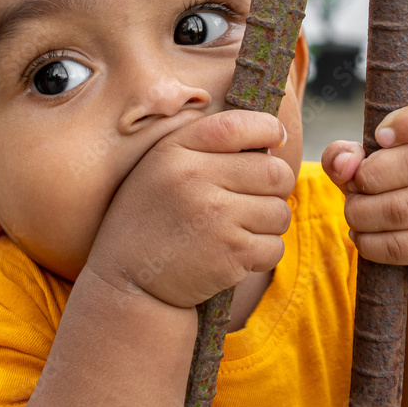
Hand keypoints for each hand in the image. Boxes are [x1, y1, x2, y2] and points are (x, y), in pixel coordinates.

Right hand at [86, 110, 295, 308]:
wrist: (128, 282)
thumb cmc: (154, 218)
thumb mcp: (161, 167)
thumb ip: (205, 146)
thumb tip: (275, 138)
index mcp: (176, 149)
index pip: (239, 124)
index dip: (269, 128)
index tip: (275, 140)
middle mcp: (194, 177)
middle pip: (275, 172)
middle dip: (275, 188)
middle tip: (253, 200)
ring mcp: (215, 215)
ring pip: (279, 212)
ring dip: (267, 225)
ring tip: (237, 230)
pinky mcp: (231, 252)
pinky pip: (274, 247)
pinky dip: (261, 255)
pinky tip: (233, 255)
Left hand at [321, 97, 407, 298]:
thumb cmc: (385, 195)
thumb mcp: (359, 169)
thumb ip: (342, 156)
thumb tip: (345, 164)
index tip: (380, 137)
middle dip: (370, 177)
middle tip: (355, 186)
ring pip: (403, 209)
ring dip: (363, 213)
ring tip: (354, 213)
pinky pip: (402, 244)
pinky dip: (370, 242)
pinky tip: (363, 236)